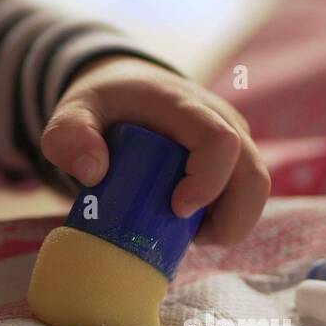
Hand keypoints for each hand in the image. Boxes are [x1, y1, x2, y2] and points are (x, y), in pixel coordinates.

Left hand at [41, 54, 270, 245]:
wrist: (125, 88)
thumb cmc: (102, 105)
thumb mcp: (72, 113)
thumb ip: (69, 135)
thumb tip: (94, 173)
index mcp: (181, 105)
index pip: (219, 141)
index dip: (207, 182)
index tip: (175, 208)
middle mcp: (219, 118)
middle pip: (253, 175)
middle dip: (229, 218)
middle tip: (189, 237)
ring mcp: (233, 138)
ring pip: (256, 189)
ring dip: (230, 223)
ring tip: (191, 235)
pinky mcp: (235, 157)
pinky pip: (247, 192)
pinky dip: (228, 218)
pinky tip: (196, 227)